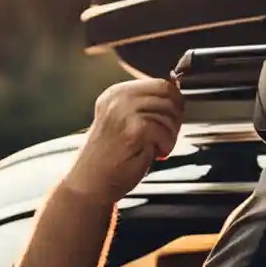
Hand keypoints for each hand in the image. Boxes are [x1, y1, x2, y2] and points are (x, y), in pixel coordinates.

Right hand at [63, 78, 184, 203]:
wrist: (89, 183)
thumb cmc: (110, 158)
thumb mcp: (124, 121)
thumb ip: (145, 107)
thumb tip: (176, 97)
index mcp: (116, 93)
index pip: (160, 84)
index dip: (175, 102)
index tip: (172, 119)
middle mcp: (119, 98)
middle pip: (168, 94)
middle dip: (175, 117)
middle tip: (167, 135)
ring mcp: (124, 113)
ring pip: (169, 114)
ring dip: (170, 135)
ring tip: (157, 147)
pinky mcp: (133, 130)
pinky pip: (165, 132)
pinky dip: (166, 146)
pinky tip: (154, 154)